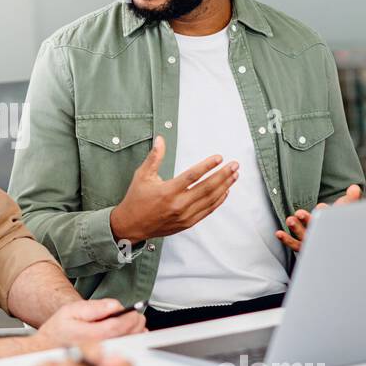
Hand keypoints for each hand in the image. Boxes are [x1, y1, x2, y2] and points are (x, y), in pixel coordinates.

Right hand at [36, 298, 145, 346]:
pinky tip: (132, 334)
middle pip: (126, 337)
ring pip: (127, 345)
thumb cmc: (60, 330)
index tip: (134, 311)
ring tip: (135, 323)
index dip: (129, 317)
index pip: (117, 326)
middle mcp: (98, 348)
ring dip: (136, 333)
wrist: (48, 347)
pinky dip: (131, 342)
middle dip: (135, 324)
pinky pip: (123, 351)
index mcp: (90, 335)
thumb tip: (114, 306)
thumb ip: (94, 308)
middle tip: (137, 316)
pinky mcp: (104, 360)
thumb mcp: (72, 311)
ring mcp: (102, 356)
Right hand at [109, 136, 237, 242]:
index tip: (219, 158)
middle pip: (207, 188)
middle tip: (234, 165)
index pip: (192, 176)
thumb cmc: (136, 199)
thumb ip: (154, 157)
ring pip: (210, 200)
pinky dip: (218, 201)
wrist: (131, 225)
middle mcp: (178, 204)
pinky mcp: (187, 223)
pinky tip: (225, 191)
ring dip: (224, 186)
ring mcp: (184, 216)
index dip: (208, 166)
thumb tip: (161, 139)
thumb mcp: (142, 175)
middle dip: (223, 175)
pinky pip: (207, 211)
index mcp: (167, 191)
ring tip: (234, 175)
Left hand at [274, 184, 361, 251]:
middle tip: (300, 213)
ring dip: (296, 229)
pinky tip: (278, 233)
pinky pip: (295, 245)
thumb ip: (351, 198)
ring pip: (305, 238)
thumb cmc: (341, 220)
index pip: (332, 223)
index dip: (326, 214)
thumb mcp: (347, 208)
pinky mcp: (303, 246)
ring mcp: (314, 242)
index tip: (321, 207)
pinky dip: (287, 240)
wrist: (337, 237)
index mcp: (336, 228)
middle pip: (317, 231)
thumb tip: (355, 187)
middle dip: (309, 222)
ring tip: (290, 220)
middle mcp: (325, 237)